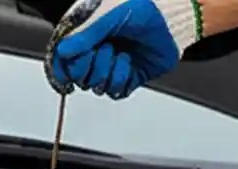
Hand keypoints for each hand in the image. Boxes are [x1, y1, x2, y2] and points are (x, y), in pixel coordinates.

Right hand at [47, 0, 202, 98]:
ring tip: (120, 54)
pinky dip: (120, 80)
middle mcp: (95, 49)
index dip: (61, 69)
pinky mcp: (128, 78)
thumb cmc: (145, 5)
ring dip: (107, 72)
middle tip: (105, 49)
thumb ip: (84, 34)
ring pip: (95, 86)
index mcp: (85, 32)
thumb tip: (63, 52)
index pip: (62, 57)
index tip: (65, 78)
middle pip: (77, 75)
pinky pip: (114, 92)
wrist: (175, 17)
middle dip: (89, 66)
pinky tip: (129, 63)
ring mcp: (111, 64)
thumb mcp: (109, 14)